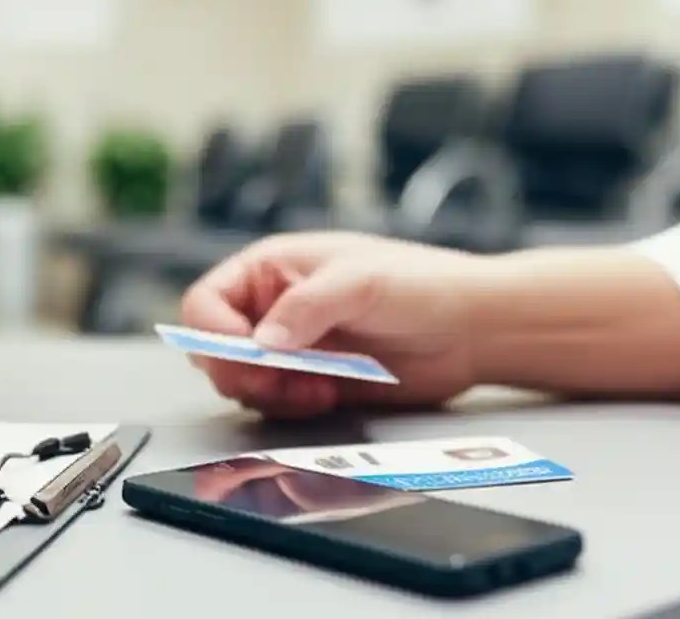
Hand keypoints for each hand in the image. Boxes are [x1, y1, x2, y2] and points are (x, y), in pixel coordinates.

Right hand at [181, 232, 481, 419]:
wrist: (473, 329)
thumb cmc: (421, 284)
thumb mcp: (360, 282)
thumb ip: (306, 307)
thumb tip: (262, 340)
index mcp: (269, 270)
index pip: (206, 303)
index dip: (213, 333)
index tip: (245, 354)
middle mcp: (270, 308)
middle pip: (213, 350)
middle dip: (239, 372)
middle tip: (276, 381)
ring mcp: (289, 349)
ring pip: (240, 383)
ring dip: (269, 394)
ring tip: (316, 387)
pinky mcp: (309, 383)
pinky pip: (274, 405)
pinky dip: (291, 408)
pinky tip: (327, 396)